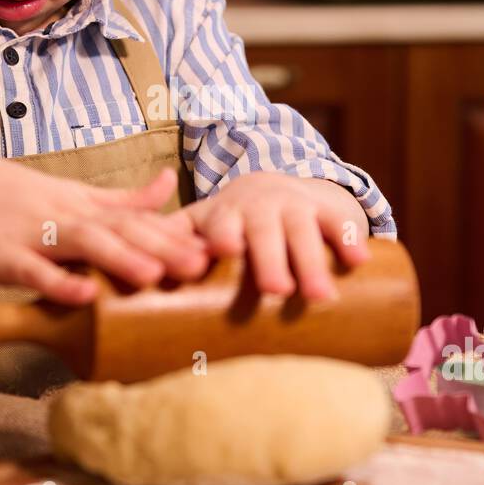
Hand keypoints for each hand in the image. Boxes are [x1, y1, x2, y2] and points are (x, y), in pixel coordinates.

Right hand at [0, 155, 210, 303]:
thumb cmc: (27, 201)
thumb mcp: (79, 197)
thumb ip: (126, 199)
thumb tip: (172, 182)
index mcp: (92, 210)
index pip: (142, 221)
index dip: (179, 235)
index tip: (219, 249)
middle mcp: (70, 219)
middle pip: (121, 230)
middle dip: (162, 249)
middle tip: (201, 265)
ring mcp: (36, 237)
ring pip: (84, 245)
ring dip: (119, 259)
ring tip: (154, 276)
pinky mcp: (4, 258)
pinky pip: (34, 272)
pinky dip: (60, 283)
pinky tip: (86, 296)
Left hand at [165, 172, 370, 300]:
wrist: (277, 188)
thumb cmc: (229, 224)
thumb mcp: (199, 225)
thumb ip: (170, 244)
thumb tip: (124, 277)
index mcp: (225, 214)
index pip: (221, 221)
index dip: (222, 233)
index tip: (224, 249)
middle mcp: (261, 208)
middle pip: (266, 232)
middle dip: (271, 258)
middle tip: (277, 289)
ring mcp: (295, 208)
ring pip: (304, 233)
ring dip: (312, 262)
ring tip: (319, 297)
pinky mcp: (326, 213)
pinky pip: (340, 223)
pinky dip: (349, 239)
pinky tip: (359, 260)